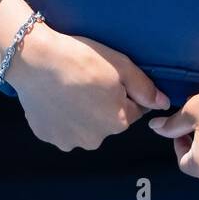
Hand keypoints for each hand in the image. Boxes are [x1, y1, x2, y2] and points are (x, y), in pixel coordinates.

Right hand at [7, 24, 170, 152]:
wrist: (35, 59)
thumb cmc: (80, 58)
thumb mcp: (119, 65)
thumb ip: (145, 87)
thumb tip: (163, 103)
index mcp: (118, 120)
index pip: (133, 110)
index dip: (123, 92)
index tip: (107, 77)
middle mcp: (96, 138)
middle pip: (108, 121)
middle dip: (103, 106)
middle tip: (87, 81)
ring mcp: (70, 141)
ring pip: (85, 127)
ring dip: (82, 114)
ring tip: (69, 89)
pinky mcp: (49, 137)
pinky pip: (62, 129)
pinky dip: (61, 117)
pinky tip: (55, 98)